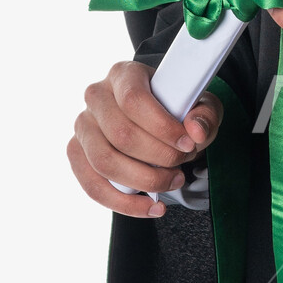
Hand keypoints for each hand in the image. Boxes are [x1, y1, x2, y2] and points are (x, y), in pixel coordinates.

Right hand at [68, 61, 222, 217]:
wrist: (160, 118)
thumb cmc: (178, 108)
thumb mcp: (201, 105)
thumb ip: (205, 115)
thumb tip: (196, 132)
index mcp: (124, 75)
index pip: (134, 100)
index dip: (163, 127)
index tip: (190, 144)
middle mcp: (96, 97)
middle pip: (121, 135)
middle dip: (159, 157)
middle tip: (184, 163)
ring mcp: (83, 126)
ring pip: (104, 162)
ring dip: (145, 180)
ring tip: (174, 181)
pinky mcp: (77, 154)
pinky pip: (93, 186)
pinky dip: (125, 204)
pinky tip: (153, 208)